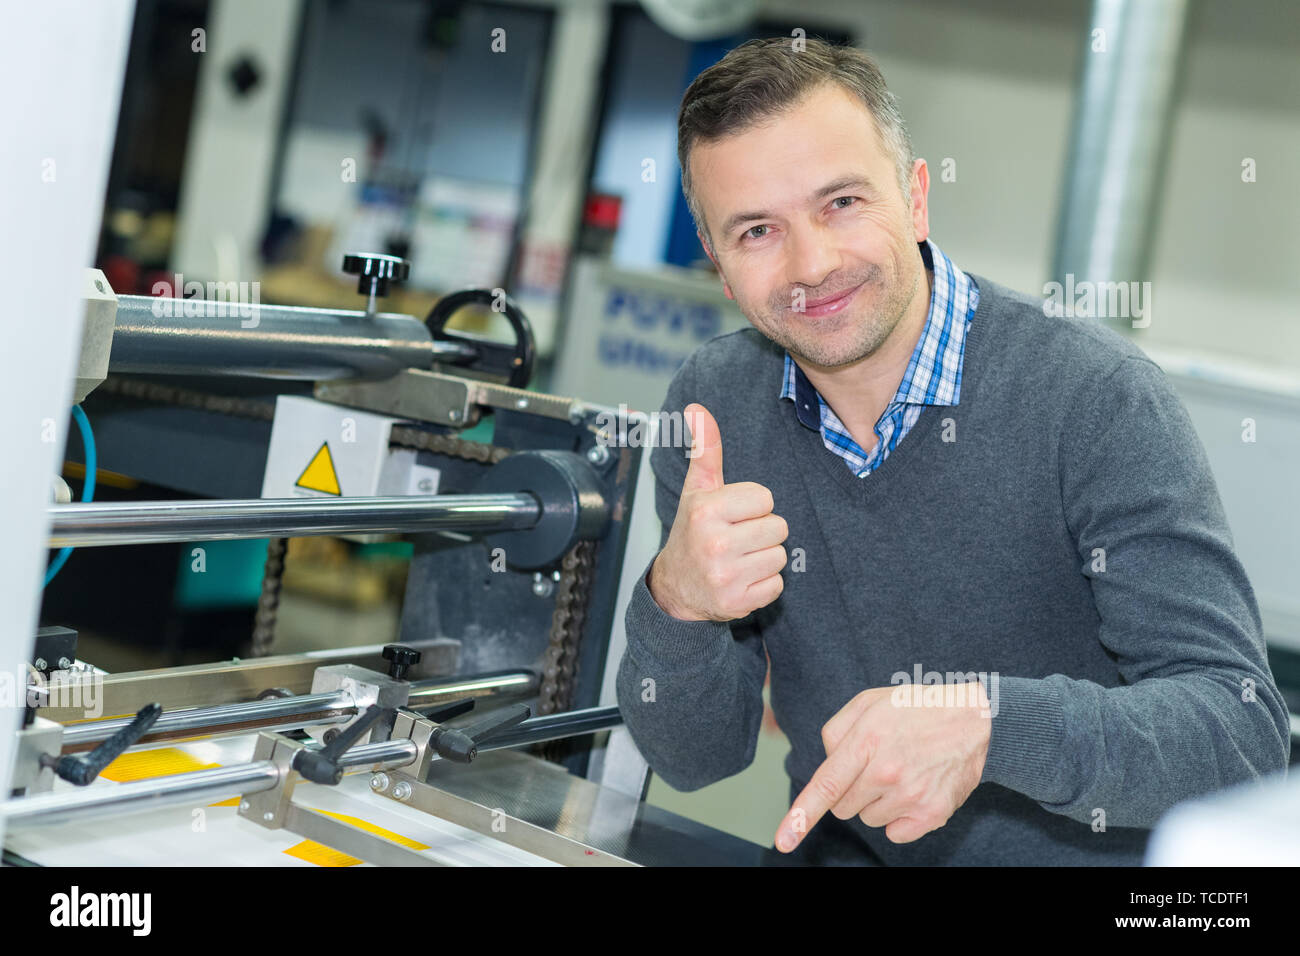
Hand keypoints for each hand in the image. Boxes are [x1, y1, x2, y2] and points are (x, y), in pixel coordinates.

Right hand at [648, 403, 787, 621]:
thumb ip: (705, 449)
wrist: (676, 588)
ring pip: (780, 556)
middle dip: (762, 531)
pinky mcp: (738, 603)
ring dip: (764, 557)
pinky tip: (741, 579)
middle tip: (736, 538)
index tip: (733, 515)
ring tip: (739, 558)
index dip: (754, 505)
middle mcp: (714, 544)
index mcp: (706, 511)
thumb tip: (696, 408)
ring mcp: (726, 577)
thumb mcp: (698, 490)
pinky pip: (777, 584)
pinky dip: (764, 584)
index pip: (766, 498)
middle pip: (778, 527)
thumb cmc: (693, 532)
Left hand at [775, 680, 992, 850]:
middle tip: (875, 764)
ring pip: (868, 819)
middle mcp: (887, 771)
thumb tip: (827, 767)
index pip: (827, 785)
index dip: (801, 816)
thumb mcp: (868, 702)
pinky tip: (913, 790)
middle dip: (850, 790)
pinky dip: (898, 818)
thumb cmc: (914, 709)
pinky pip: (894, 833)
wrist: (975, 721)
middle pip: (843, 806)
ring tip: (899, 772)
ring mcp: (911, 795)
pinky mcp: (932, 814)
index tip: (783, 841)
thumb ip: (835, 732)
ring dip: (875, 802)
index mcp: (867, 739)